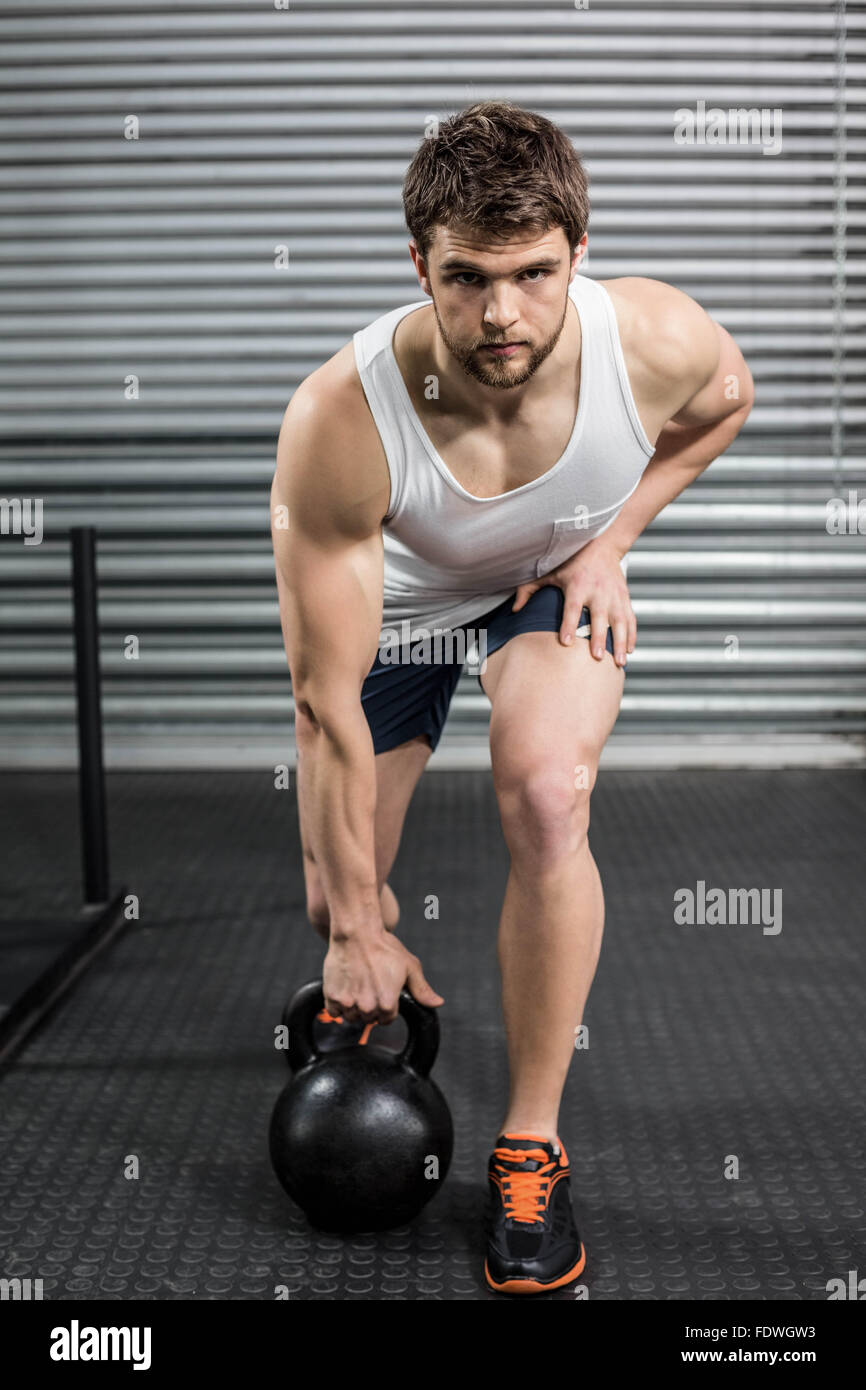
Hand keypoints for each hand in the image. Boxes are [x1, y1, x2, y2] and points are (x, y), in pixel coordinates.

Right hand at [323, 925, 443, 1024]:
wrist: (356, 933)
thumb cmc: (383, 947)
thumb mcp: (409, 966)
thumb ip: (422, 989)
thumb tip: (437, 1003)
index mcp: (388, 1003)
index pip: (387, 1019)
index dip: (386, 1007)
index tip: (382, 994)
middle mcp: (368, 1007)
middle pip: (369, 1019)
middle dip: (370, 1007)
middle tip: (369, 986)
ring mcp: (348, 1003)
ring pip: (351, 1017)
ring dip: (354, 1007)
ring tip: (357, 986)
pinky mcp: (332, 997)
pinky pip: (334, 1012)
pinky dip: (338, 1005)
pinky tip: (345, 988)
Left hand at [511, 536, 635, 666]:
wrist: (602, 545)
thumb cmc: (570, 561)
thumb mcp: (548, 572)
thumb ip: (529, 589)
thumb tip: (514, 610)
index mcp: (577, 585)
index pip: (573, 607)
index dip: (569, 624)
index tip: (566, 642)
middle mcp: (598, 590)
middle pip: (599, 617)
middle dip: (599, 637)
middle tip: (597, 658)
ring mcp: (614, 595)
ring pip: (620, 621)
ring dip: (620, 642)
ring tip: (619, 662)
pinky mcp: (624, 597)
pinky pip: (631, 619)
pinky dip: (631, 635)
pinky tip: (629, 651)